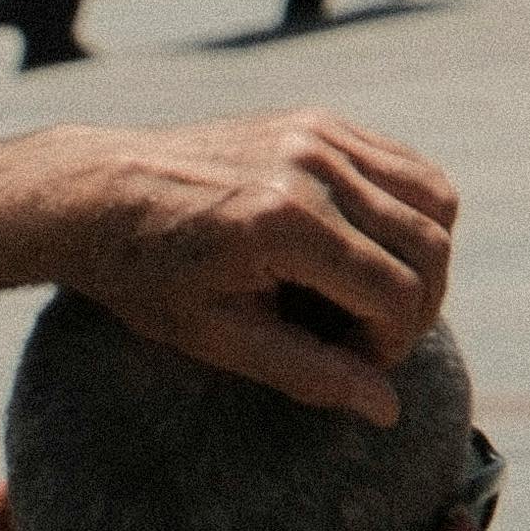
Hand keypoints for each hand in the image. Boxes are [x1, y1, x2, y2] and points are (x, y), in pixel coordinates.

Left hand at [54, 111, 456, 418]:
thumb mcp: (216, 337)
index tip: (353, 362)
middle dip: (417, 305)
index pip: (399, 294)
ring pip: (435, 197)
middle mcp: (312, 166)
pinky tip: (361, 247)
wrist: (94, 191)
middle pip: (431, 244)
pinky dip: (406, 210)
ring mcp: (317, 134)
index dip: (392, 345)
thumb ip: (309, 373)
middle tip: (367, 335)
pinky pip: (404, 164)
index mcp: (284, 222)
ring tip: (370, 291)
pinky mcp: (317, 120)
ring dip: (422, 256)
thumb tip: (387, 409)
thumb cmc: (143, 272)